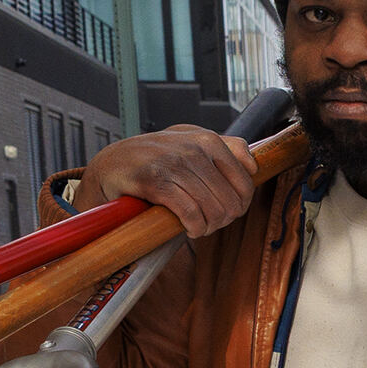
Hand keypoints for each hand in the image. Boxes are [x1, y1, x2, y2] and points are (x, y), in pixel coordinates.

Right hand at [77, 126, 261, 235]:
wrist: (112, 165)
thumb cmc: (156, 159)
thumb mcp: (193, 143)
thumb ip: (227, 149)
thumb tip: (254, 167)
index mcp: (208, 139)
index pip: (246, 182)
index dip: (240, 205)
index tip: (225, 212)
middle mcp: (194, 148)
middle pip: (231, 200)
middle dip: (223, 219)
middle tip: (208, 223)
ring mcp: (174, 163)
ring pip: (213, 209)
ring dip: (207, 227)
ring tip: (197, 227)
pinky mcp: (155, 181)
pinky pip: (190, 213)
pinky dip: (193, 227)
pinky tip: (187, 228)